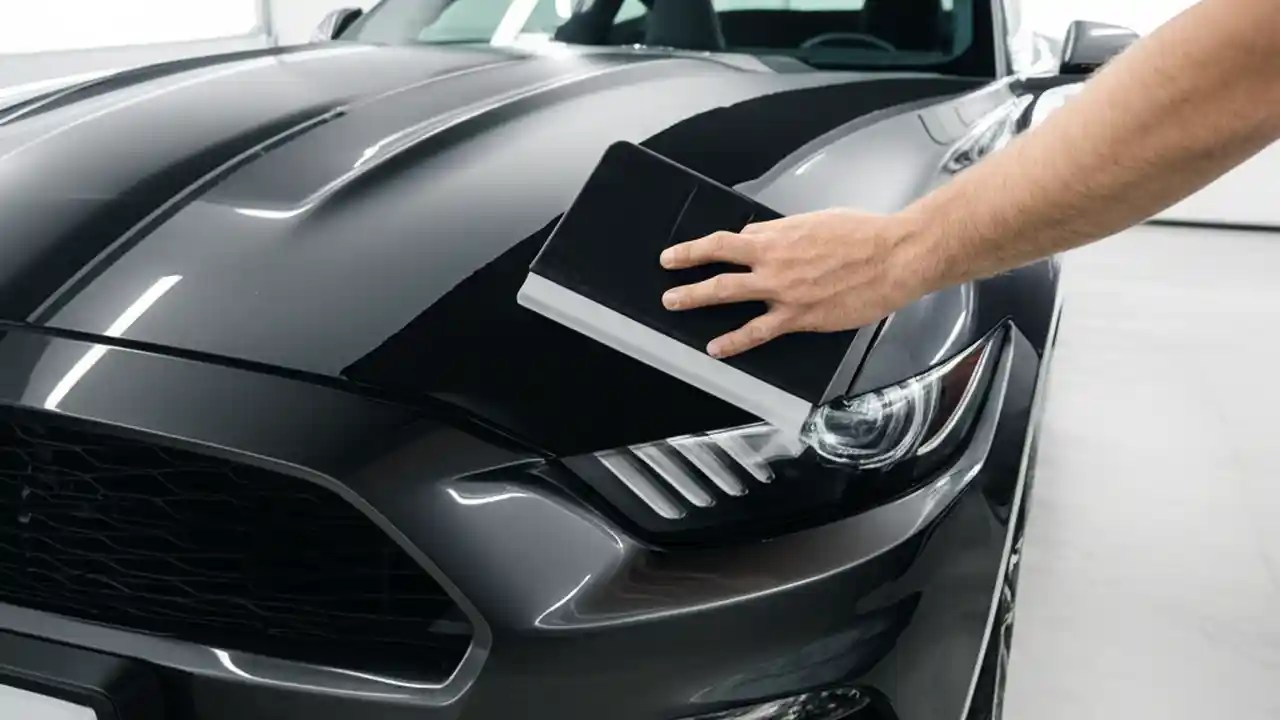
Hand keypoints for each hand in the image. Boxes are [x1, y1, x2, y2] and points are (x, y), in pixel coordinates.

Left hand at [659, 208, 925, 357]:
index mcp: (778, 236)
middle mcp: (774, 262)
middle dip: (687, 274)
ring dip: (697, 299)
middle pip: (718, 266)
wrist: (893, 256)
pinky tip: (716, 348)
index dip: (696, 248)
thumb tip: (753, 239)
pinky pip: (758, 331)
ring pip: (729, 295)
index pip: (726, 241)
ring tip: (674, 305)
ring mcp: (783, 291)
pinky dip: (733, 341)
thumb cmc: (862, 234)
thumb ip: (780, 233)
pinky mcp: (799, 316)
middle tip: (666, 280)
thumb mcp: (814, 222)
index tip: (677, 255)